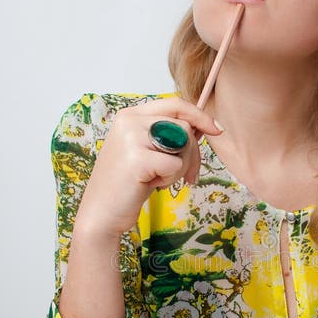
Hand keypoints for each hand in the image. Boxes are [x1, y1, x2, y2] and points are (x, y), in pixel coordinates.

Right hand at [74, 97, 222, 238]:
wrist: (101, 213)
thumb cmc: (126, 185)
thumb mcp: (146, 151)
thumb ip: (168, 134)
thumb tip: (204, 126)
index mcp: (130, 115)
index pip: (174, 104)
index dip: (198, 116)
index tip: (216, 129)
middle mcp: (129, 121)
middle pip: (184, 126)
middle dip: (193, 153)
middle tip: (187, 175)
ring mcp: (131, 138)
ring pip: (183, 143)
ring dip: (180, 167)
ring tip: (159, 179)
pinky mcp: (138, 158)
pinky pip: (176, 164)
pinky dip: (170, 179)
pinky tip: (152, 185)